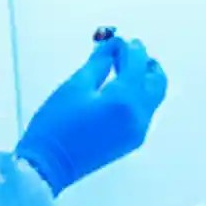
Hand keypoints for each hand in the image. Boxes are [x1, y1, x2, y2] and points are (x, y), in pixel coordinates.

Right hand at [15, 37, 166, 195]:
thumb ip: (99, 63)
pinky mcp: (131, 141)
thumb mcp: (76, 86)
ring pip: (153, 96)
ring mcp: (137, 131)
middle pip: (157, 80)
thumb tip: (111, 47)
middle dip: (145, 62)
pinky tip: (116, 91)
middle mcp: (138, 117)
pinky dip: (136, 96)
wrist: (48, 166)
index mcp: (125, 100)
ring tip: (119, 69)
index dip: (128, 47)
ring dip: (142, 79)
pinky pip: (143, 112)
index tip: (116, 40)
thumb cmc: (56, 127)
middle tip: (127, 52)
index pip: (138, 62)